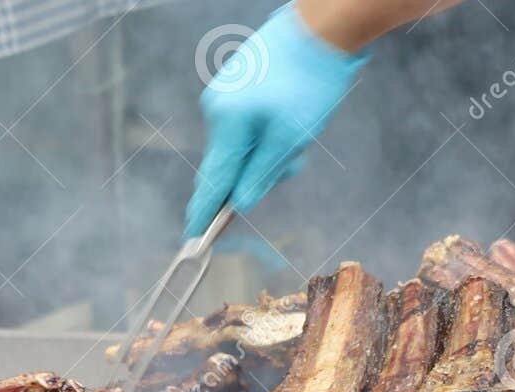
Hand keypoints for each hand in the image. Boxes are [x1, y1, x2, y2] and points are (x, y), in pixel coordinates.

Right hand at [184, 4, 369, 235]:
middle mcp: (217, 108)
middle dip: (259, 173)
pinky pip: (247, 125)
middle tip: (294, 158)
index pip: (212, 181)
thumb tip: (239, 203)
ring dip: (270, 152)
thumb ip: (261, 174)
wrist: (321, 29)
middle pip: (230, 164)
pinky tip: (292, 115)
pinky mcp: (237, 84)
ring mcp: (225, 94)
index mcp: (227, 123)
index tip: (193, 238)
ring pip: (242, 145)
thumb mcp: (290, 138)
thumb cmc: (309, 83)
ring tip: (300, 129)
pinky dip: (268, 133)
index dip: (204, 213)